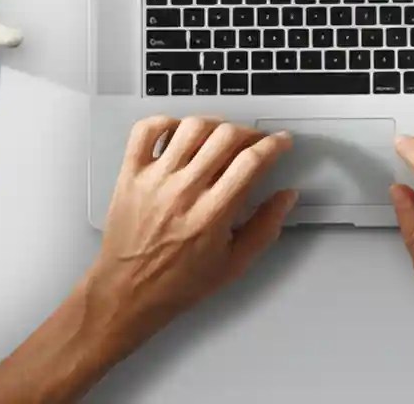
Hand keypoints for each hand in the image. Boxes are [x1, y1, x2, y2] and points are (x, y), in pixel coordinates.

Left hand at [0, 116, 296, 403]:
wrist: (127, 292)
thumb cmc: (177, 283)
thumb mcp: (234, 264)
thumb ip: (265, 227)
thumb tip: (286, 197)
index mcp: (212, 215)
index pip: (251, 162)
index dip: (273, 145)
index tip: (280, 142)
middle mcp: (183, 192)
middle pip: (225, 137)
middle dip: (249, 133)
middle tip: (254, 142)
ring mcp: (154, 179)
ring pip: (191, 127)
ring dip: (214, 125)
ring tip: (221, 136)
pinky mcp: (131, 174)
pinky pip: (146, 130)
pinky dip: (165, 122)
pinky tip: (179, 133)